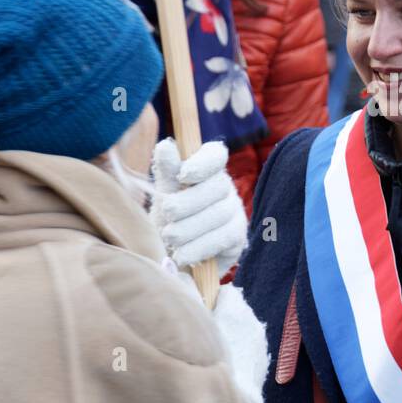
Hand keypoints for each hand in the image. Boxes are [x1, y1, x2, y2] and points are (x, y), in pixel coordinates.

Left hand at [150, 138, 247, 271]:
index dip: (202, 163)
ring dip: (190, 228)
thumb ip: (167, 171)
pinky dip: (199, 247)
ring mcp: (234, 211)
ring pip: (219, 214)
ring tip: (170, 238)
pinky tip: (182, 255)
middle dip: (188, 201)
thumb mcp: (163, 194)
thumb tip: (166, 145)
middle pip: (217, 186)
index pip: (215, 155)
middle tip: (167, 213)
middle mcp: (224, 186)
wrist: (173, 257)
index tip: (183, 175)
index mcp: (205, 168)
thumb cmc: (168, 219)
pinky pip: (224, 238)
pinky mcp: (238, 236)